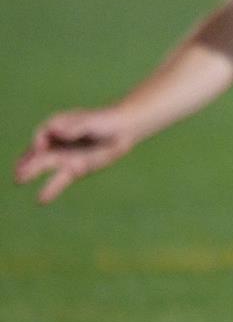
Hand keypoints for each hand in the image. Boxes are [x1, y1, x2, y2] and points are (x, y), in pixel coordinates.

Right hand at [14, 107, 137, 203]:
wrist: (123, 130)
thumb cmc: (105, 121)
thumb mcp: (91, 121)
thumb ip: (75, 127)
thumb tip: (59, 132)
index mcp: (57, 126)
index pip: (43, 134)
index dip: (40, 141)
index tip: (41, 146)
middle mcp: (56, 142)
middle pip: (37, 153)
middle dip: (27, 162)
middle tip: (19, 172)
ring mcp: (64, 156)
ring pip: (44, 166)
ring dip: (31, 174)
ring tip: (18, 180)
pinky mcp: (75, 168)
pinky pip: (60, 180)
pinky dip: (50, 189)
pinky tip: (41, 200)